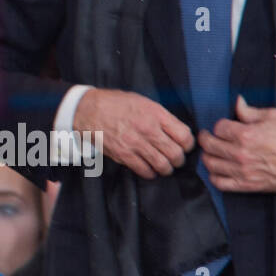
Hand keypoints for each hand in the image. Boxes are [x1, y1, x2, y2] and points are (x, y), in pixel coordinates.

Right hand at [73, 88, 194, 178]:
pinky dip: (150, 173)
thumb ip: (160, 116)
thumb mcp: (142, 101)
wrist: (87, 110)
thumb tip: (176, 130)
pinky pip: (145, 171)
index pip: (184, 136)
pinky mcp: (123, 155)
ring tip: (164, 165)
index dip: (188, 144)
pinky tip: (149, 168)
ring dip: (166, 168)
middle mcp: (147, 129)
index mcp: (155, 113)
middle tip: (175, 158)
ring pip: (163, 165)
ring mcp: (135, 143)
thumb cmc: (115, 104)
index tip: (184, 145)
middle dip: (179, 159)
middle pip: (176, 153)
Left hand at [199, 96, 275, 193]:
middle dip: (206, 138)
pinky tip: (217, 169)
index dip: (219, 125)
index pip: (218, 127)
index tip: (223, 126)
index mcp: (247, 135)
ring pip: (210, 164)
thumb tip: (236, 102)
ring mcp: (243, 171)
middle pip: (209, 145)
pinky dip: (213, 176)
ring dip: (207, 156)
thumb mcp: (272, 117)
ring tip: (212, 151)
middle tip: (208, 136)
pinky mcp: (247, 185)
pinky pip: (220, 183)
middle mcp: (242, 153)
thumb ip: (249, 110)